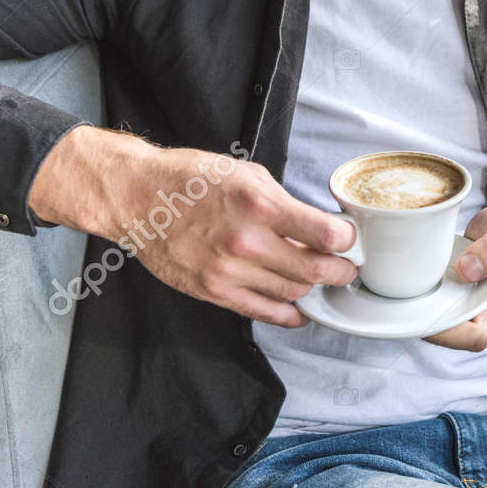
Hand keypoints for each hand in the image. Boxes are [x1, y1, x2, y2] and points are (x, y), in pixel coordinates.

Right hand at [29, 126, 359, 326]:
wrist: (138, 198)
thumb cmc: (189, 180)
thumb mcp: (246, 174)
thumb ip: (283, 202)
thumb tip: (316, 224)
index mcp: (258, 205)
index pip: (323, 234)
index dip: (345, 240)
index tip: (348, 239)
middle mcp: (245, 242)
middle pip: (313, 270)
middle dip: (339, 271)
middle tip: (346, 268)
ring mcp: (228, 272)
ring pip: (292, 292)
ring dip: (313, 289)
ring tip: (320, 280)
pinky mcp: (213, 292)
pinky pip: (262, 311)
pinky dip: (288, 313)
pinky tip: (299, 308)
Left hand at [422, 207, 486, 351]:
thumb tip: (467, 270)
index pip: (478, 335)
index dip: (448, 333)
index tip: (423, 313)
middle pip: (462, 340)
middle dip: (435, 327)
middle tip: (412, 302)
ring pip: (457, 336)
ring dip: (436, 321)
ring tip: (419, 296)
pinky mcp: (476, 315)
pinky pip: (456, 325)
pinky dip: (439, 314)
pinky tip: (427, 298)